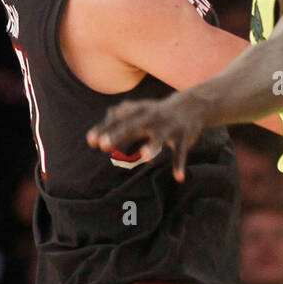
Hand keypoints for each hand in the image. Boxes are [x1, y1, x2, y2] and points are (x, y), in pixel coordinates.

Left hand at [87, 93, 203, 180]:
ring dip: (152, 146)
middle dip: (119, 134)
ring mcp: (169, 127)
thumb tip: (90, 140)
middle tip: (104, 145)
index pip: (118, 119)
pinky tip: (178, 178)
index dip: (105, 129)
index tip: (91, 141)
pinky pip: (181, 151)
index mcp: (139, 111)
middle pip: (133, 125)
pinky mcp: (184, 137)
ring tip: (145, 157)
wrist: (192, 105)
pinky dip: (180, 164)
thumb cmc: (156, 113)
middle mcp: (152, 117)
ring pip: (160, 138)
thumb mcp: (136, 114)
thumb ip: (114, 125)